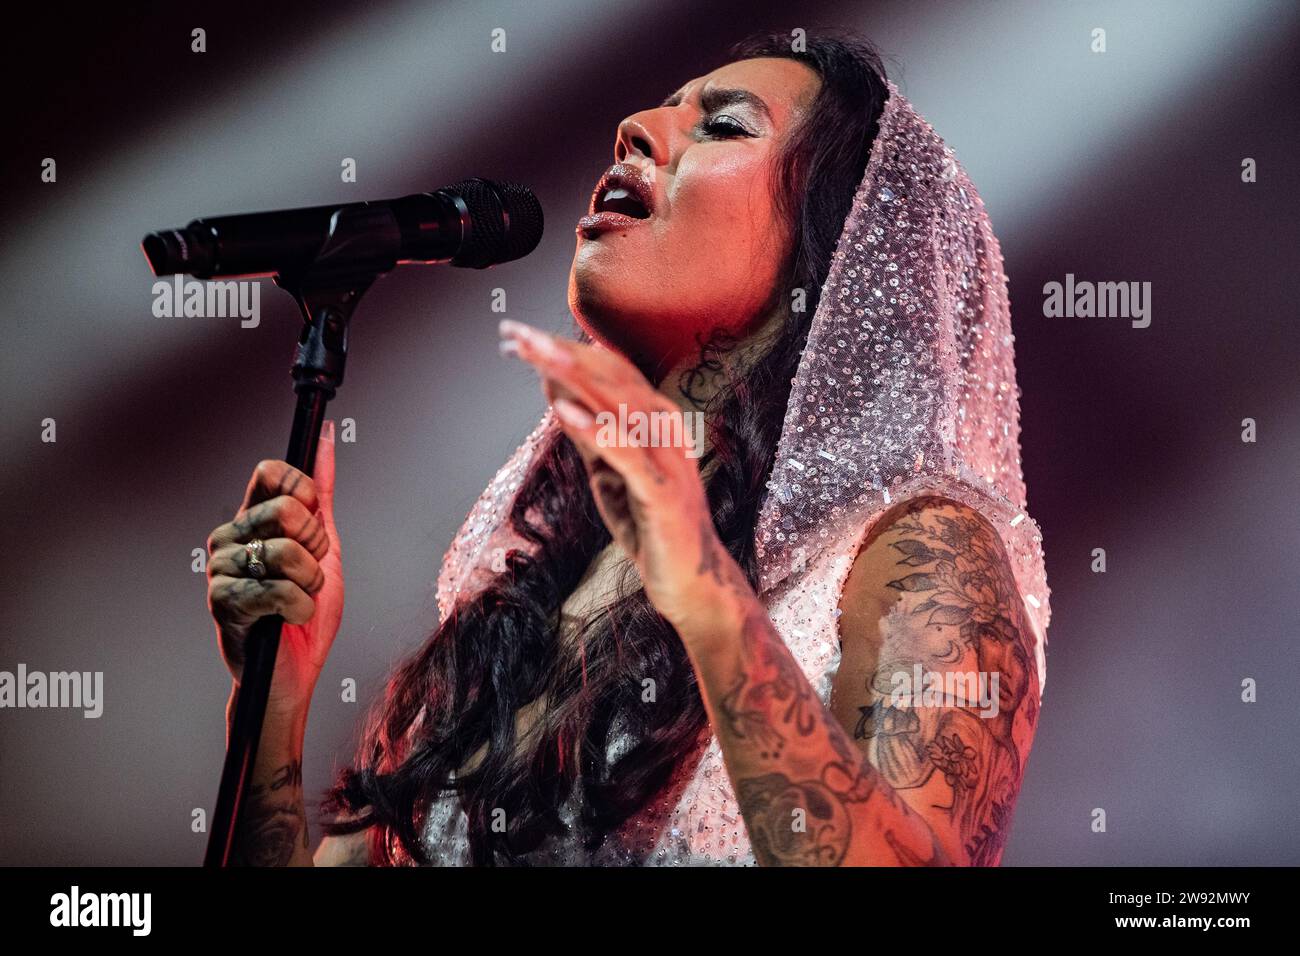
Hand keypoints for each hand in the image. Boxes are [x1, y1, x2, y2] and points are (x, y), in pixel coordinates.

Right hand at [205, 420, 343, 716]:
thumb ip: (322, 496)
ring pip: (287, 553)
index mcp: (251, 519)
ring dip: (311, 584)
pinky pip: (282, 592)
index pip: (271, 472)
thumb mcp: (324, 547)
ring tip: (300, 599)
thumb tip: (328, 438)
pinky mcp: (223, 604)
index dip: (305, 494)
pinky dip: (302, 609)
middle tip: (309, 573)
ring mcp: (221, 570)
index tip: (314, 524)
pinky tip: (291, 620)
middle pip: (287, 511)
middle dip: (316, 548)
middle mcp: (229, 537)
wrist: (294, 672)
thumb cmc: (307, 611)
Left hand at [498, 320, 752, 630]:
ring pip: (618, 405)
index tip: (517, 337)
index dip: (562, 350)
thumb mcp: (608, 470)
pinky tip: (563, 411)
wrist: (690, 582)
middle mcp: (663, 428)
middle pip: (609, 376)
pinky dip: (596, 430)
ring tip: (536, 353)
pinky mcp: (662, 492)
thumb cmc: (650, 524)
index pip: (606, 369)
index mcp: (653, 418)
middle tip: (516, 333)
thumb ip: (588, 431)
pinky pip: (626, 455)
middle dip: (560, 353)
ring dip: (574, 376)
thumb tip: (554, 388)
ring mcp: (666, 458)